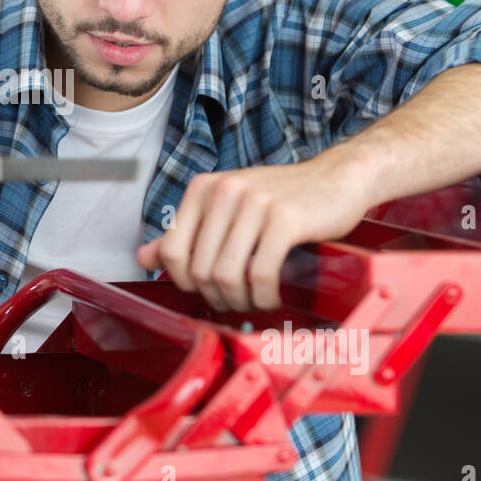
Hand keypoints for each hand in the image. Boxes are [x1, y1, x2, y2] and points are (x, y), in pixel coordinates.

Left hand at [136, 153, 374, 311]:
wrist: (337, 178)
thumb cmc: (282, 199)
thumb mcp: (229, 210)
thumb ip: (187, 234)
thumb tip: (143, 258)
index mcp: (203, 189)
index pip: (172, 251)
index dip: (186, 282)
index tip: (207, 289)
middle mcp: (224, 191)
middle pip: (200, 270)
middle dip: (217, 297)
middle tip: (237, 302)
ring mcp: (254, 203)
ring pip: (227, 276)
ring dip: (240, 301)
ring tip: (254, 301)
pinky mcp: (285, 219)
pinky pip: (260, 274)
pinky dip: (264, 296)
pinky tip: (272, 296)